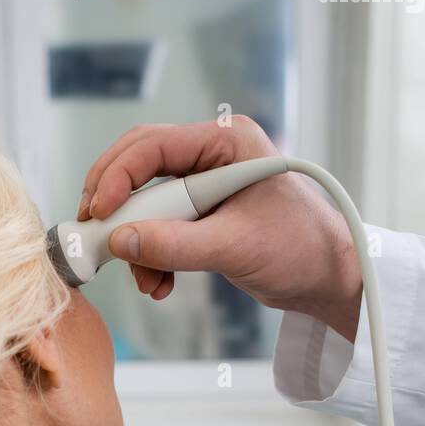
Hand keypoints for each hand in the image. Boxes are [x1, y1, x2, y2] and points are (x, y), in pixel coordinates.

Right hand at [77, 118, 362, 341]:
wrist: (328, 279)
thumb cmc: (300, 250)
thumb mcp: (234, 247)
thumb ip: (174, 245)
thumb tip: (120, 243)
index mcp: (226, 141)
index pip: (153, 146)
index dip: (118, 177)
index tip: (99, 214)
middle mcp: (211, 154)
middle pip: (139, 168)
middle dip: (117, 209)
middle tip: (96, 239)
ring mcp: (205, 184)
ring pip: (145, 204)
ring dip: (136, 243)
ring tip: (146, 281)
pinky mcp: (201, 214)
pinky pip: (159, 228)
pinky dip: (152, 256)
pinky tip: (160, 284)